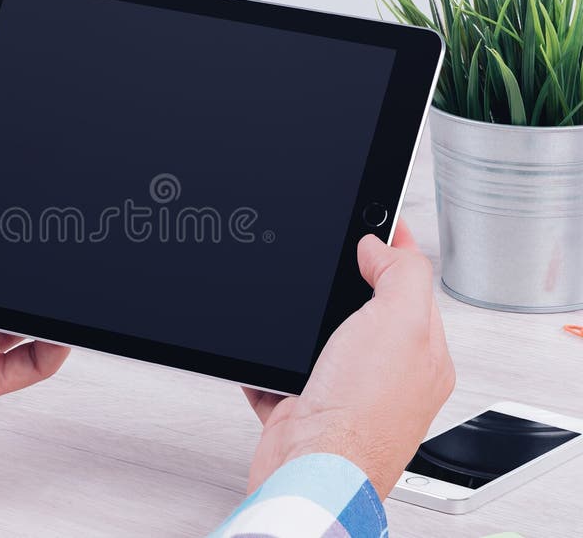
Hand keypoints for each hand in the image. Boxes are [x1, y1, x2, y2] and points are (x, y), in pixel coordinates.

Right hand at [243, 221, 454, 497]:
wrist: (309, 470)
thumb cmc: (361, 417)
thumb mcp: (401, 322)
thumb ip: (401, 274)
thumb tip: (381, 245)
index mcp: (422, 352)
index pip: (412, 284)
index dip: (394, 246)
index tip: (375, 216)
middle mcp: (384, 374)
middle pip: (364, 308)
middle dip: (342, 282)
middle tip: (329, 251)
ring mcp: (341, 391)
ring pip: (320, 341)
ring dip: (301, 325)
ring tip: (294, 304)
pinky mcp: (301, 407)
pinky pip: (281, 373)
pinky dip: (269, 363)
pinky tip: (265, 353)